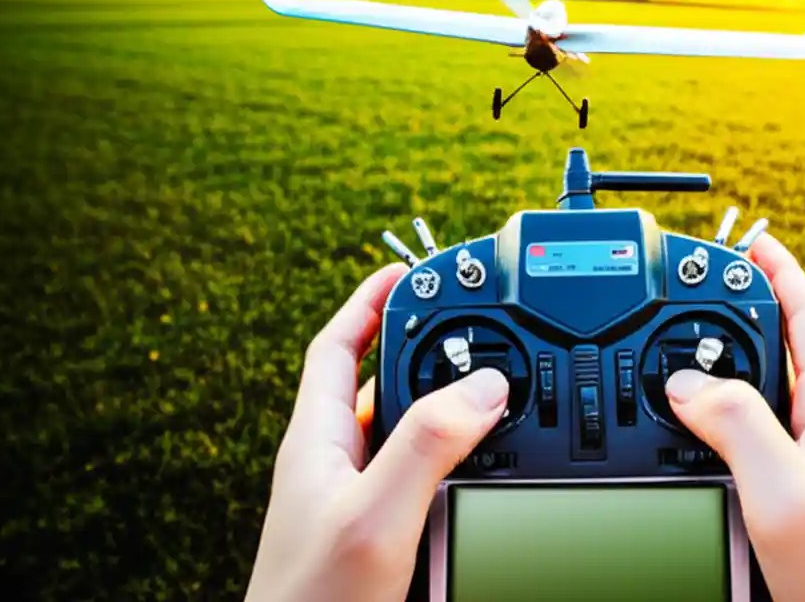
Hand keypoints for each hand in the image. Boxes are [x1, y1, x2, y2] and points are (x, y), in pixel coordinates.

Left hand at [246, 264, 509, 601]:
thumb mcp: (376, 514)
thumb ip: (426, 445)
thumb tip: (482, 385)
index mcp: (316, 440)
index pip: (335, 346)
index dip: (369, 301)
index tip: (408, 271)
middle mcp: (331, 464)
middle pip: (374, 382)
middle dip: (421, 352)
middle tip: (469, 330)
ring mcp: (350, 500)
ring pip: (400, 432)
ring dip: (440, 412)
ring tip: (487, 402)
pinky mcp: (372, 533)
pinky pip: (413, 479)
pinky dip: (448, 464)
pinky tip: (475, 478)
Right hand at [666, 235, 804, 600]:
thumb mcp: (786, 490)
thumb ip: (738, 424)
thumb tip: (685, 381)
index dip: (776, 269)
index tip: (745, 237)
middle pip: (781, 345)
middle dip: (737, 310)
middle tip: (694, 286)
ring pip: (761, 393)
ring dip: (723, 366)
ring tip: (679, 348)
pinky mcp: (796, 493)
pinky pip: (752, 437)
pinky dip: (717, 420)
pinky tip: (690, 430)